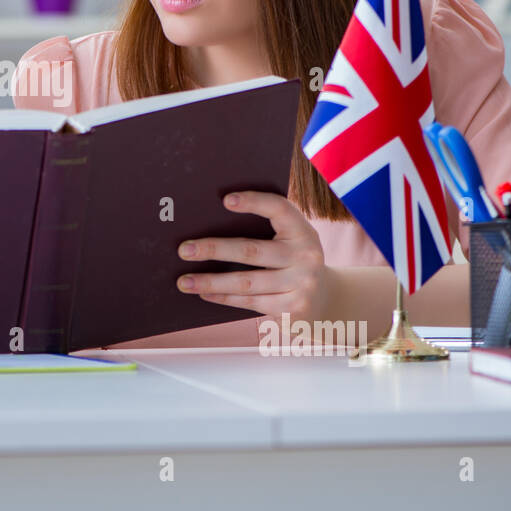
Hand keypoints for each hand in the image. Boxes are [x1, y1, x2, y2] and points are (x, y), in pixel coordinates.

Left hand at [176, 190, 330, 322]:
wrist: (326, 299)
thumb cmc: (294, 260)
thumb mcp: (291, 239)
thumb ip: (266, 229)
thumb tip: (212, 221)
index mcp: (303, 231)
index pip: (279, 209)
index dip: (254, 202)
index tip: (225, 200)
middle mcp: (306, 256)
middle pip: (252, 251)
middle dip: (214, 249)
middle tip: (184, 250)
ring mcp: (301, 285)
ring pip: (246, 282)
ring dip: (210, 282)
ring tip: (183, 281)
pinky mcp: (293, 309)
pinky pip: (250, 302)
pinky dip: (224, 298)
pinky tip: (204, 294)